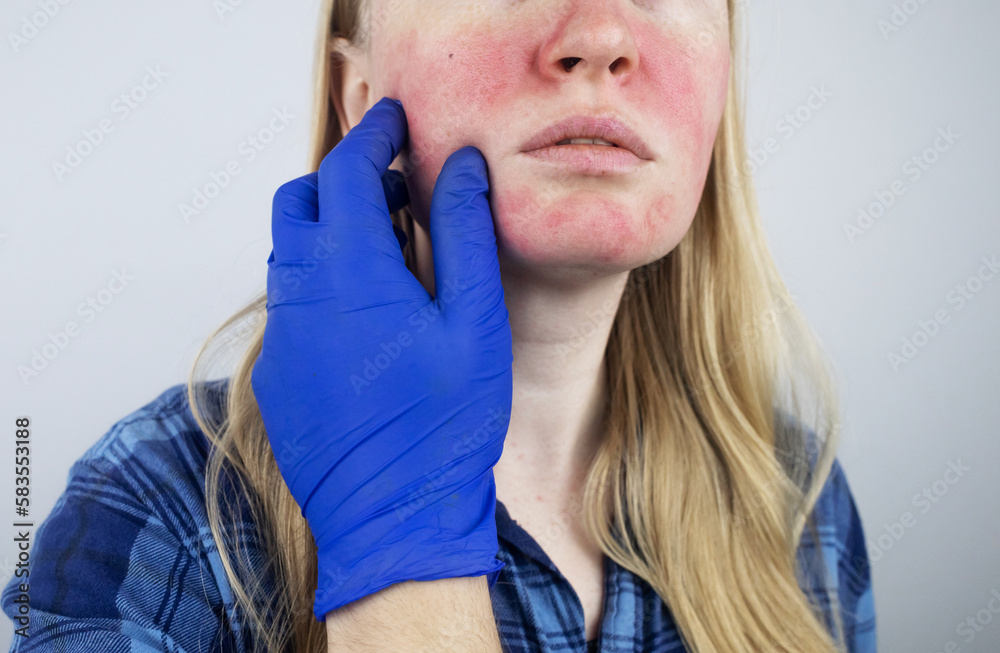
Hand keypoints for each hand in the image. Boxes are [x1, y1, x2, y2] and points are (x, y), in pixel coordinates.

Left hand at [251, 97, 511, 621]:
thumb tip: (459, 166)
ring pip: (289, 253)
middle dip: (341, 178)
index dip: (372, 136)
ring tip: (388, 248)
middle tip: (395, 187)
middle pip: (300, 201)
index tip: (394, 119)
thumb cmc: (447, 423)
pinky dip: (320, 282)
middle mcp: (299, 295)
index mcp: (350, 271)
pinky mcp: (275, 373)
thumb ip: (464, 233)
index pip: (346, 171)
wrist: (395, 517)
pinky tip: (366, 315)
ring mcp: (280, 337)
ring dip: (330, 231)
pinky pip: (288, 304)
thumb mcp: (474, 321)